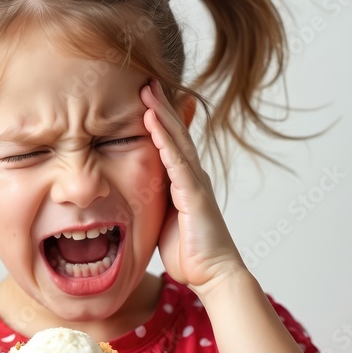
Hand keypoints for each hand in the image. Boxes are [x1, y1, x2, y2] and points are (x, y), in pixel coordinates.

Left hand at [140, 78, 249, 293]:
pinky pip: (176, 162)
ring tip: (148, 88)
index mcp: (184, 181)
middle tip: (146, 77)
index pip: (170, 142)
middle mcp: (192, 176)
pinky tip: (153, 121)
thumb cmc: (189, 252)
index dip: (159, 117)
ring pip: (176, 140)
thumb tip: (137, 193)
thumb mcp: (166, 219)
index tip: (145, 94)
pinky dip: (164, 139)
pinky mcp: (194, 195)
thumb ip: (156, 201)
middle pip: (175, 132)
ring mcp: (195, 183)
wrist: (214, 274)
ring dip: (161, 113)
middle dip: (161, 104)